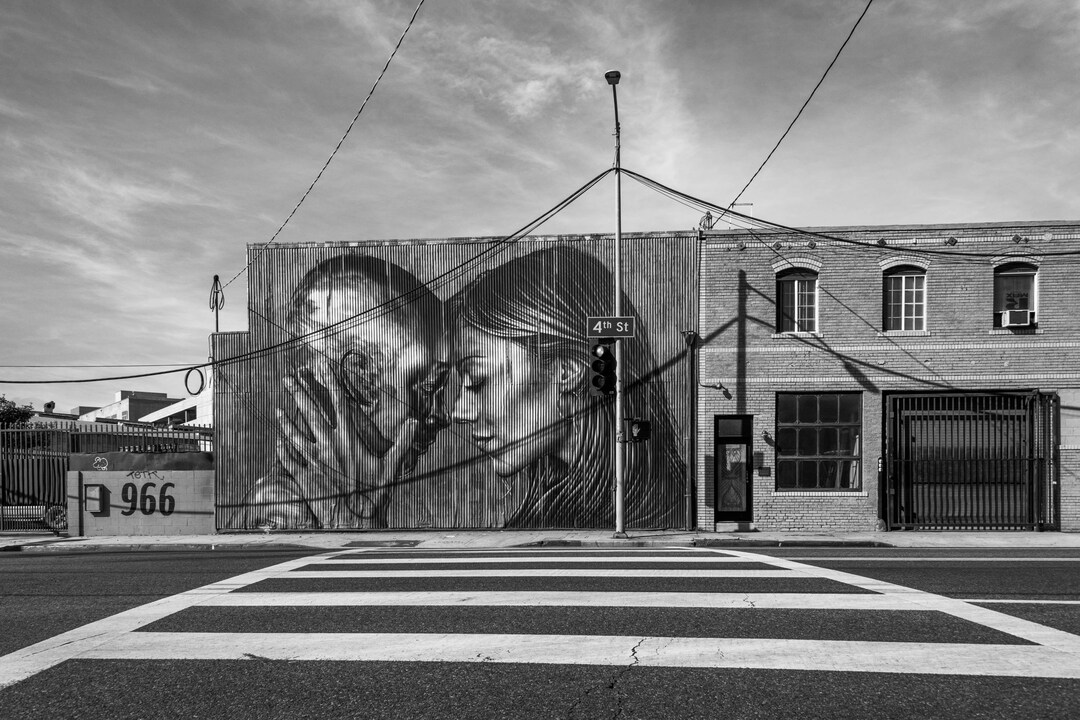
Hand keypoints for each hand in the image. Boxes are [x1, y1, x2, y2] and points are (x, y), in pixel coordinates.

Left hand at [275, 358, 417, 527]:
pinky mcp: (305, 477)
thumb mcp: (392, 466)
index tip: (320, 364)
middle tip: (288, 376)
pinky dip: (283, 450)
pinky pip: (289, 460)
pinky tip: (278, 441)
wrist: (356, 521)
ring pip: (294, 434)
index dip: (330, 381)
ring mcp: (314, 461)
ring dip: (285, 420)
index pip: (338, 402)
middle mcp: (329, 445)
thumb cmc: (375, 494)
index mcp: (350, 438)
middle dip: (298, 391)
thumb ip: (401, 442)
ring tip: (277, 408)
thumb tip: (414, 421)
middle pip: (310, 411)